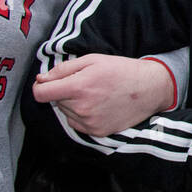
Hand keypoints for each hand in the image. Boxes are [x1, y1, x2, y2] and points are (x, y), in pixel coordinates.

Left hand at [33, 54, 173, 135]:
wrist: (150, 88)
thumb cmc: (122, 71)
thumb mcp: (92, 60)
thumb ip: (62, 69)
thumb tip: (41, 79)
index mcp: (79, 87)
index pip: (41, 94)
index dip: (40, 87)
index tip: (46, 83)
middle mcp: (82, 108)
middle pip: (55, 102)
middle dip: (64, 92)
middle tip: (86, 84)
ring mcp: (90, 122)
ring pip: (66, 113)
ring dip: (74, 104)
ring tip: (95, 95)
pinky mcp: (97, 131)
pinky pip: (77, 123)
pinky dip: (82, 115)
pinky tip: (98, 106)